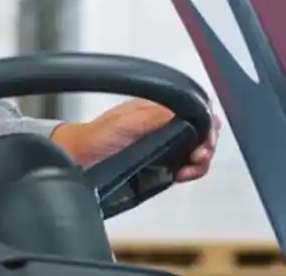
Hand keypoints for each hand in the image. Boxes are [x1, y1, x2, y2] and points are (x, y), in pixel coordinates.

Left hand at [54, 98, 220, 182]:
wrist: (79, 160)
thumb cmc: (96, 136)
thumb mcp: (128, 121)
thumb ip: (158, 117)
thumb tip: (189, 113)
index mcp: (158, 110)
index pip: (195, 111)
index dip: (206, 123)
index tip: (204, 138)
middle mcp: (164, 126)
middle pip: (201, 133)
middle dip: (207, 144)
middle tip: (198, 155)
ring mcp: (164, 147)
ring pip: (197, 152)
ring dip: (200, 160)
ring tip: (189, 167)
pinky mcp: (161, 167)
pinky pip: (186, 168)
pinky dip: (190, 172)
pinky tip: (182, 174)